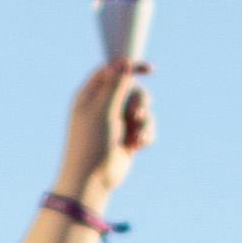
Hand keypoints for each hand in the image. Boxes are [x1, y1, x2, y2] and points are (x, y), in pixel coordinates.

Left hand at [53, 60, 155, 220]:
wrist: (93, 179)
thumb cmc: (92, 143)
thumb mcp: (103, 110)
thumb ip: (116, 86)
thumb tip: (125, 63)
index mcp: (90, 95)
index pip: (112, 71)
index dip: (131, 68)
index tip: (150, 70)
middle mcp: (103, 106)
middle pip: (132, 88)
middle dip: (139, 101)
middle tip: (137, 114)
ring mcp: (117, 122)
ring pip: (143, 108)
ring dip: (145, 122)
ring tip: (137, 136)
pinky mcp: (128, 137)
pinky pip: (146, 126)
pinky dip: (146, 134)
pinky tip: (139, 146)